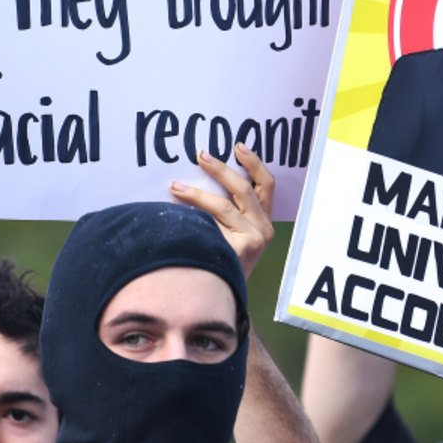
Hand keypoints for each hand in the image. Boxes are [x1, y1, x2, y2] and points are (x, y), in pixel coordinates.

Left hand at [170, 144, 274, 276]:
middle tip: (201, 156)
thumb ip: (229, 212)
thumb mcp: (235, 235)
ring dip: (197, 193)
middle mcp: (263, 228)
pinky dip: (193, 214)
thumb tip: (201, 178)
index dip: (253, 163)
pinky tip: (176, 210)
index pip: (266, 185)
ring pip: (223, 206)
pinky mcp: (240, 249)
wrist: (222, 296)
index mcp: (264, 221)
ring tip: (175, 186)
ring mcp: (253, 239)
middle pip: (243, 189)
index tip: (238, 146)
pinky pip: (212, 224)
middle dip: (221, 169)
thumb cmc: (223, 262)